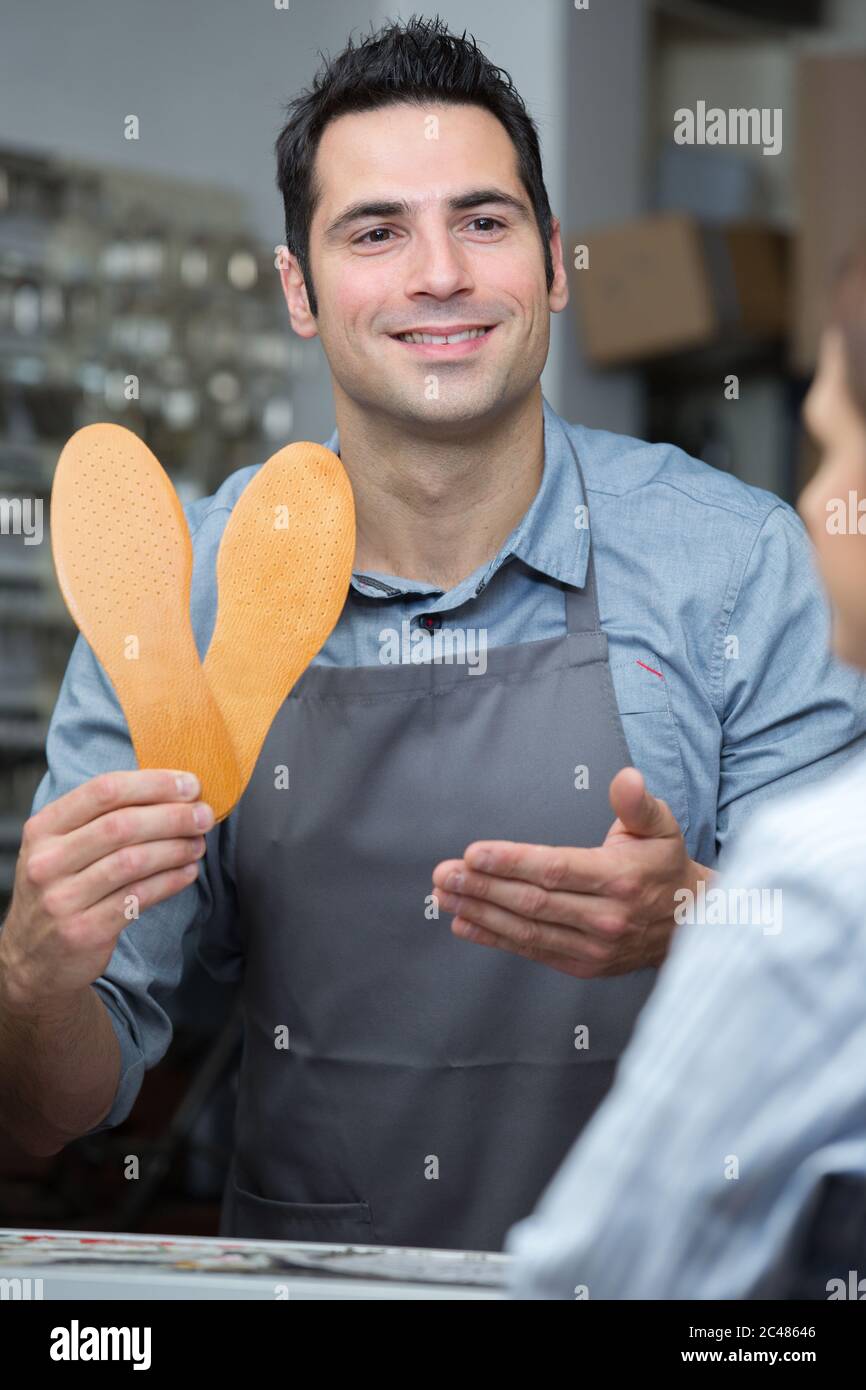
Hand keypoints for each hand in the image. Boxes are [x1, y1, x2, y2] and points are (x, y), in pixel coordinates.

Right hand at [0, 770, 211, 1014]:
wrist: (33, 959)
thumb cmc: (62, 890)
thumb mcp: (63, 848)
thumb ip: (104, 819)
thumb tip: (173, 793)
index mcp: (44, 828)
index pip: (104, 790)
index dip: (153, 783)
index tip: (189, 785)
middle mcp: (47, 860)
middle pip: (123, 824)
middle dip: (173, 816)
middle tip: (205, 815)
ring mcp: (62, 898)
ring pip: (133, 861)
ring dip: (176, 848)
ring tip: (199, 844)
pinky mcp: (83, 930)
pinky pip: (138, 897)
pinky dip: (170, 881)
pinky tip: (188, 872)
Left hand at [431, 766, 713, 978]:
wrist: (692, 923)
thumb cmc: (665, 866)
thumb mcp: (661, 825)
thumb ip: (638, 803)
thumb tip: (627, 778)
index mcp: (618, 878)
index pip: (555, 870)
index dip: (510, 862)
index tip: (472, 853)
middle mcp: (604, 916)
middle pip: (532, 901)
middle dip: (482, 886)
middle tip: (443, 874)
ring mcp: (592, 947)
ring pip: (526, 929)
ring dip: (479, 912)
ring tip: (444, 895)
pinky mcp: (583, 965)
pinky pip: (531, 950)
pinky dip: (494, 938)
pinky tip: (464, 922)